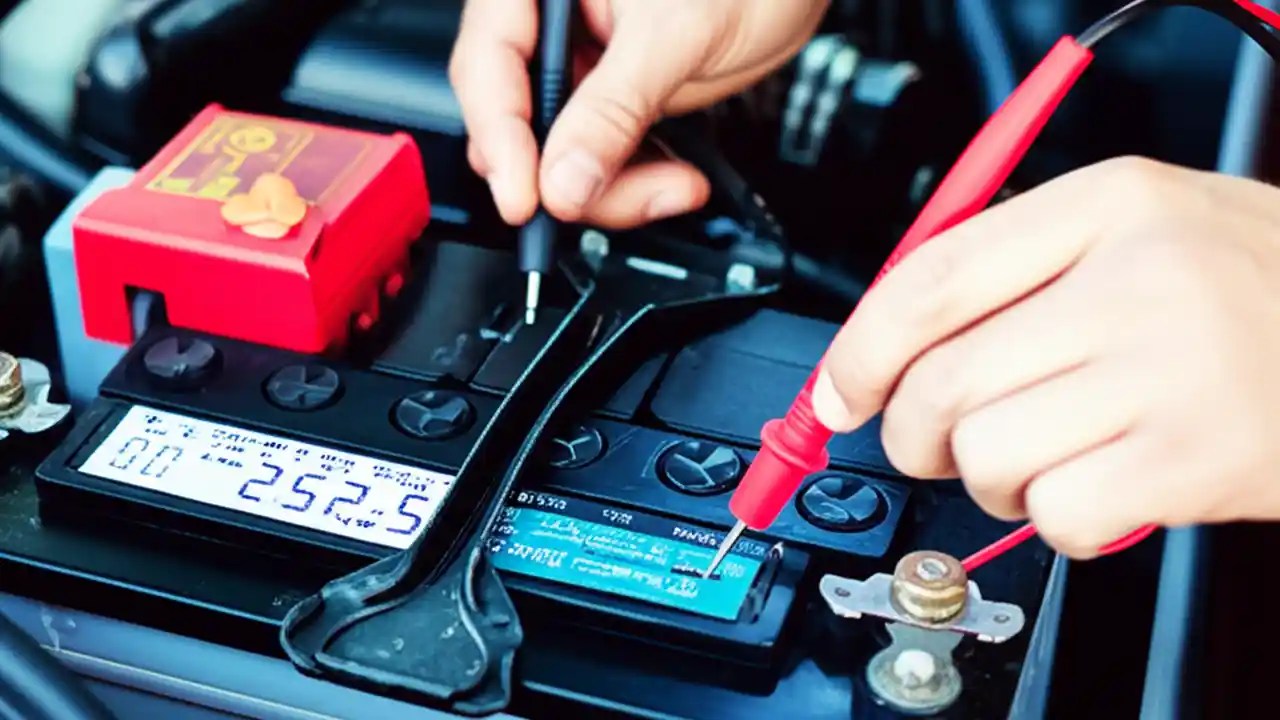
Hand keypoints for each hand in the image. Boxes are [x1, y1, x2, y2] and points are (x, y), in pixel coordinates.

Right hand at [449, 0, 827, 227]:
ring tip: (672, 188)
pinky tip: (673, 181)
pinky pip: (598, 156)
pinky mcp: (610, 95)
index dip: (500, 137)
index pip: (488, 63)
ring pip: (556, 150)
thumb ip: (612, 111)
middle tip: (600, 203)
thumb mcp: (675, 37)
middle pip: (514, 116)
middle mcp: (550, 18)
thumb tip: (562, 181)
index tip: (525, 199)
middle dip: (563, 174)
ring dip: (610, 189)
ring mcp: (579, 60)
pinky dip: (632, 181)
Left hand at [810, 157, 1279, 557]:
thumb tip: (884, 338)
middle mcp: (1137, 279)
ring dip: (993, 478)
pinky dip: (1060, 519)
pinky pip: (1057, 513)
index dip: (860, 349)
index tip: (841, 391)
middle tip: (937, 442)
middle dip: (912, 435)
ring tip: (1048, 455)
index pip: (930, 279)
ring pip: (985, 455)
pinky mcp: (1198, 461)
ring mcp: (1172, 372)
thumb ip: (1017, 264)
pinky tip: (1102, 488)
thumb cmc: (1253, 290)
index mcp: (1109, 204)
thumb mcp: (1142, 229)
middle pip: (941, 380)